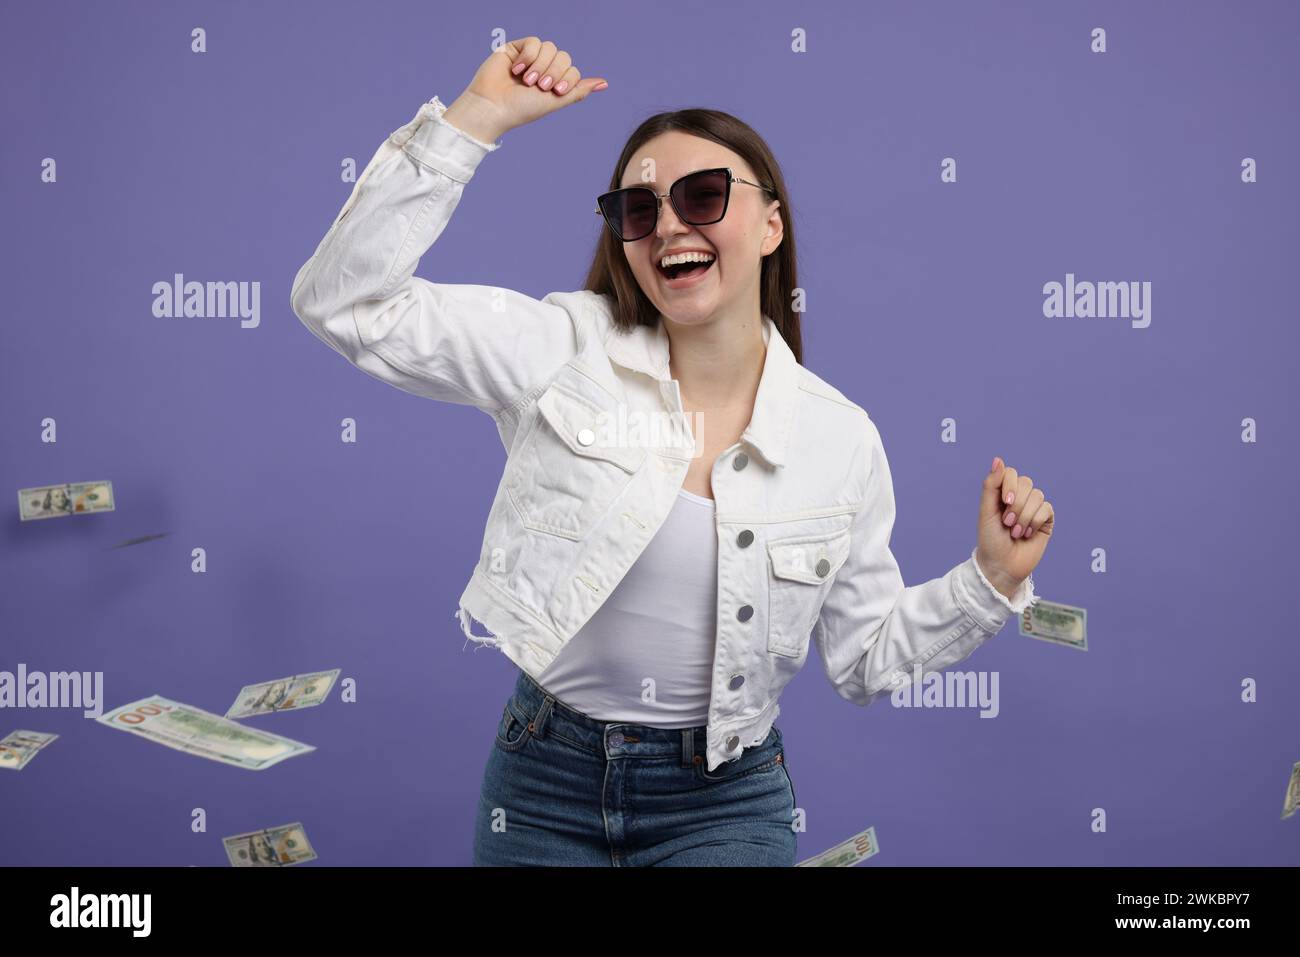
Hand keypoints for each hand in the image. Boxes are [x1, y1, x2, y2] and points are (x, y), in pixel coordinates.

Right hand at [444, 36, 608, 141]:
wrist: (493, 105)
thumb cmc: (521, 109)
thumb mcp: (555, 102)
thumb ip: (578, 91)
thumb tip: (604, 83)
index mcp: (554, 83)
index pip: (572, 70)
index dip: (567, 79)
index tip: (554, 91)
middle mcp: (543, 70)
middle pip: (564, 57)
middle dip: (554, 72)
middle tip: (539, 86)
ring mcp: (530, 59)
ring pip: (550, 48)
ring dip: (540, 65)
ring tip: (526, 80)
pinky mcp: (516, 49)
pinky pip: (534, 42)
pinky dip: (528, 56)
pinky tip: (517, 69)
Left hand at [975, 456, 1054, 595]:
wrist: (1001, 566)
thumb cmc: (990, 540)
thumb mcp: (986, 511)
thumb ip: (992, 485)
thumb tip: (998, 459)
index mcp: (1003, 493)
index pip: (1011, 473)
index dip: (1010, 485)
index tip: (1004, 503)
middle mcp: (1020, 498)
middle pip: (1026, 483)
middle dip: (1016, 505)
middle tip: (1006, 523)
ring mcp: (1034, 509)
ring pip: (1037, 496)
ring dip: (1024, 516)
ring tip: (1015, 532)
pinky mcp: (1046, 521)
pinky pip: (1047, 509)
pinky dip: (1035, 521)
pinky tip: (1027, 534)